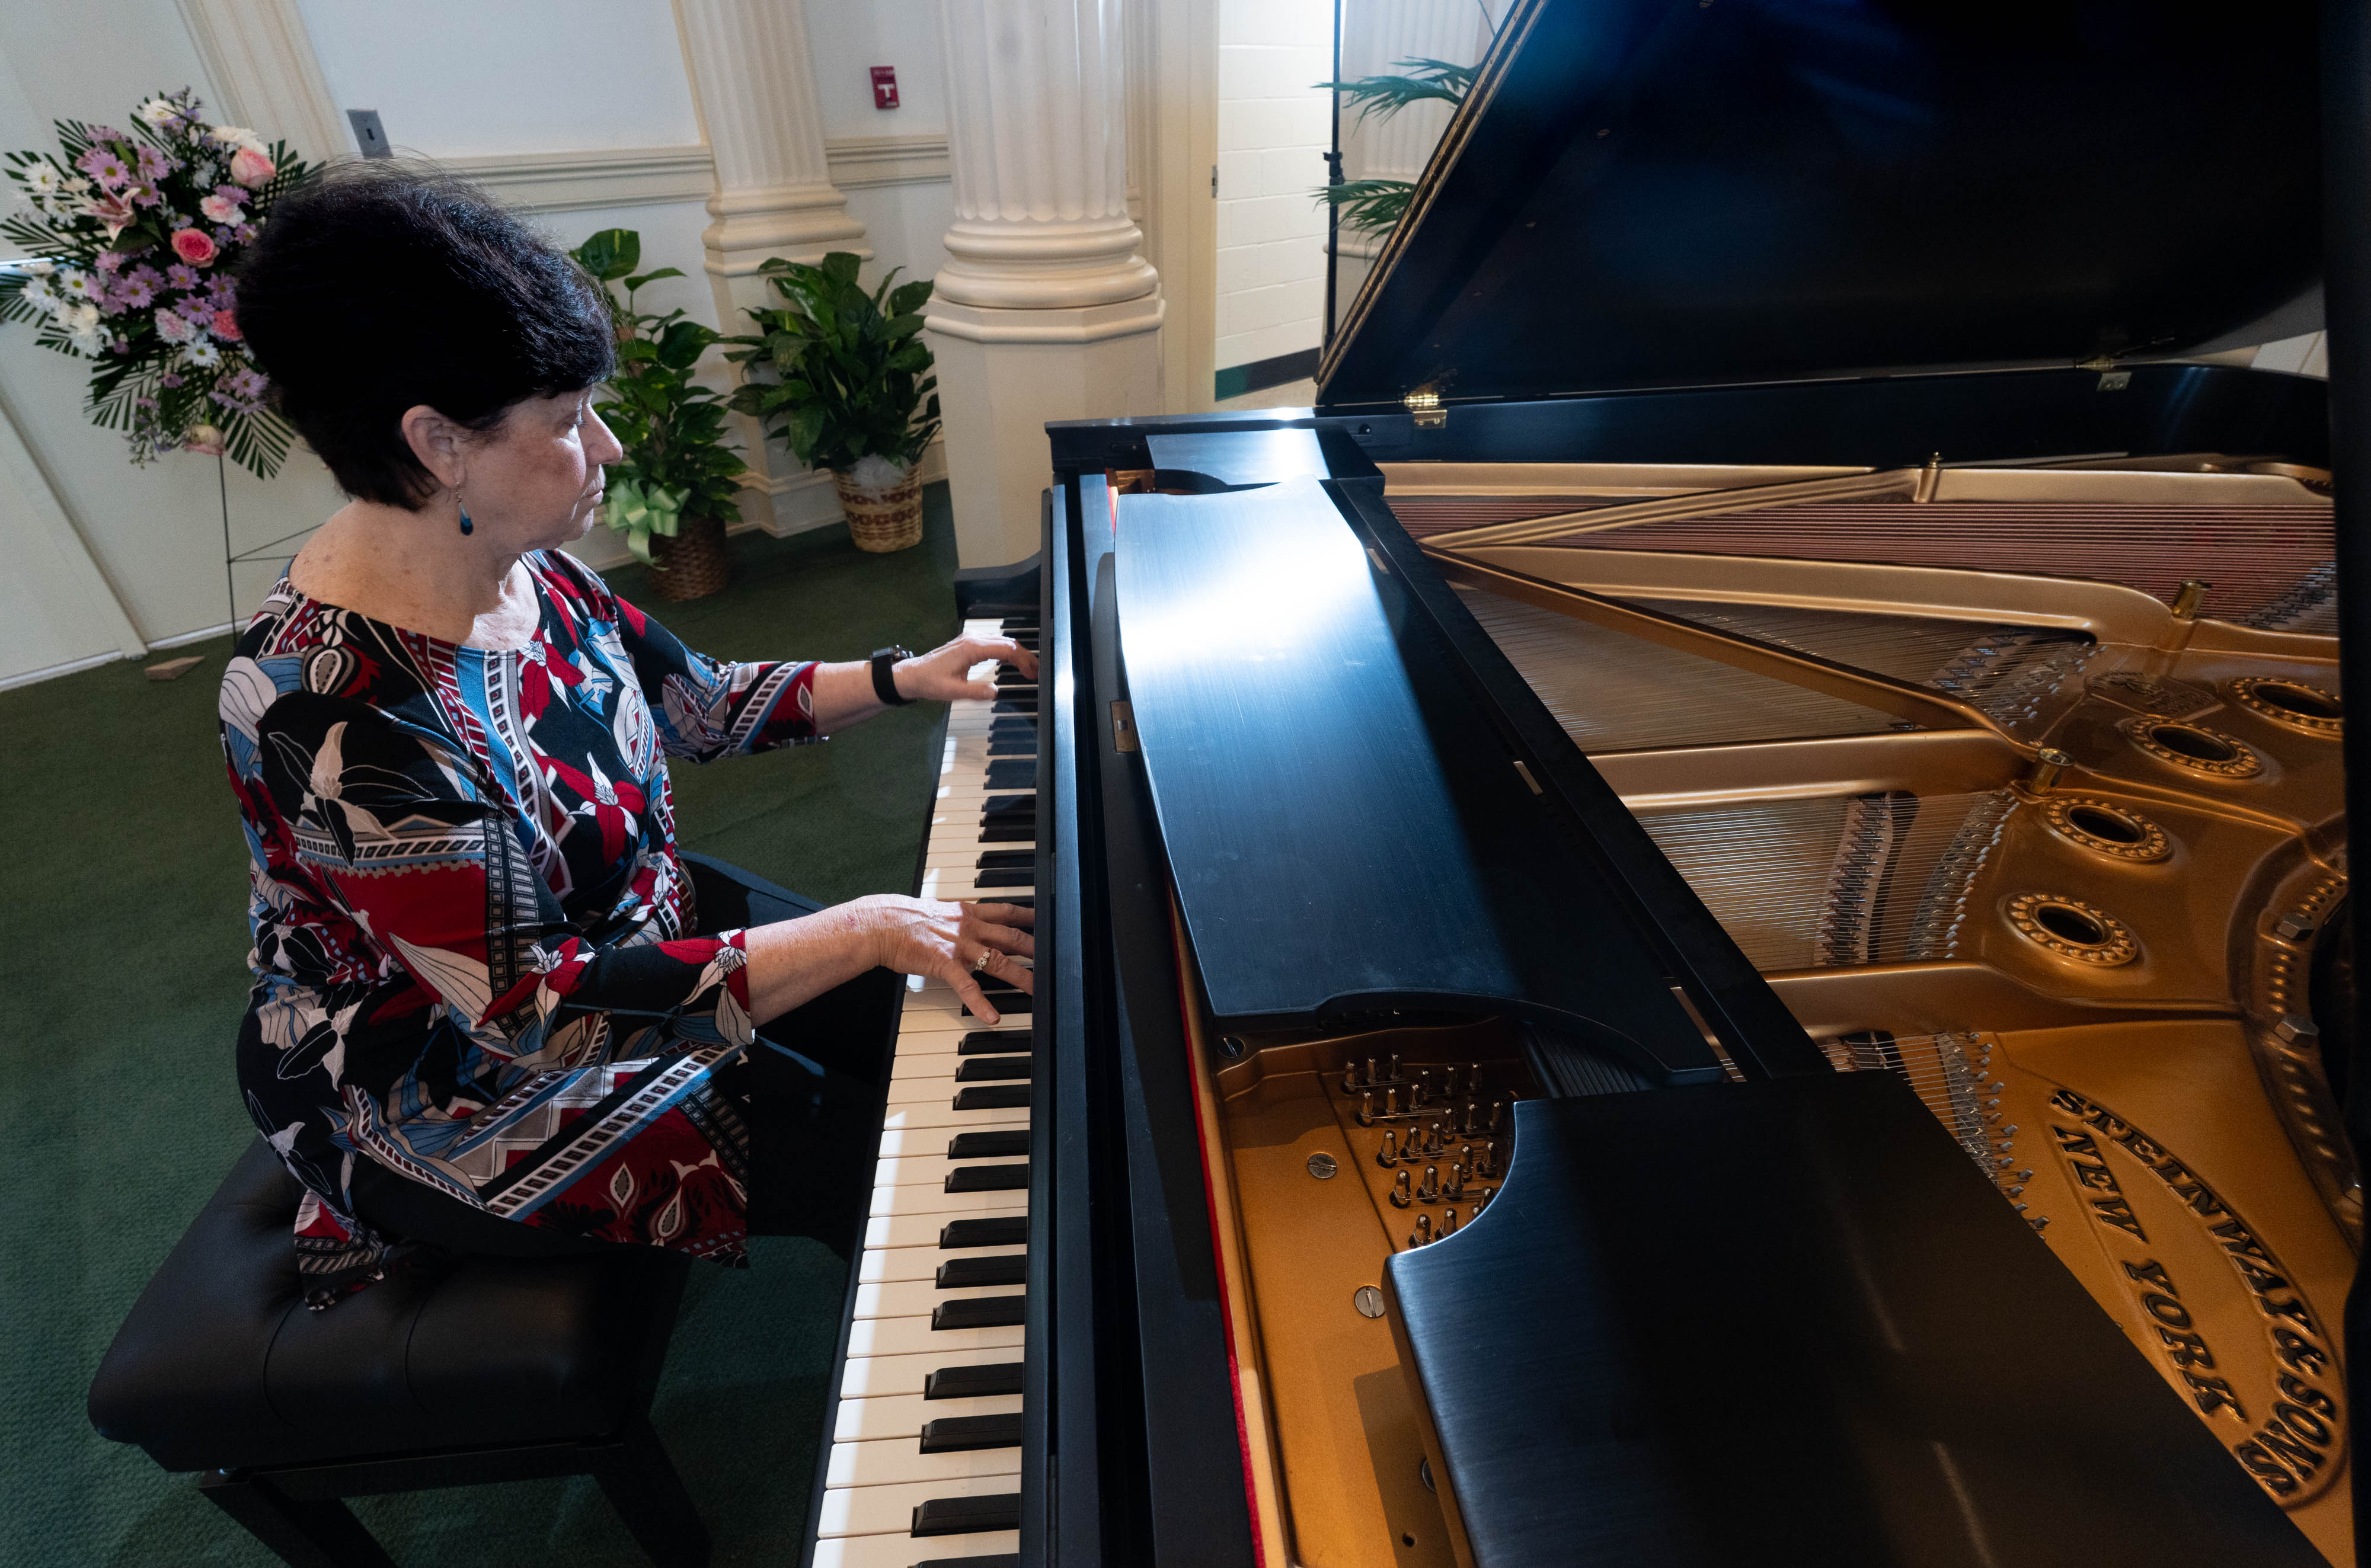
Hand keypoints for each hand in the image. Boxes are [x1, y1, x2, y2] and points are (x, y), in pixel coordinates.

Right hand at [854, 894, 1036, 1021]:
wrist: (880, 924)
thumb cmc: (902, 918)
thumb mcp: (936, 910)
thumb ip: (955, 917)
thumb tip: (965, 920)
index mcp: (967, 911)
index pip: (1005, 911)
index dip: (1027, 916)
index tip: (1044, 921)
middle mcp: (968, 925)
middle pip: (1011, 936)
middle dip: (1034, 947)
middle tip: (1053, 958)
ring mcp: (959, 945)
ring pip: (999, 961)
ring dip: (1021, 976)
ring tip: (1036, 989)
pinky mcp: (945, 963)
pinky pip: (968, 987)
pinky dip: (982, 1004)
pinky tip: (993, 1017)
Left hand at [894, 632, 1038, 702]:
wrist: (911, 675)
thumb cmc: (929, 682)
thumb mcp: (953, 692)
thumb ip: (976, 692)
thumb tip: (996, 692)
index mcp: (971, 649)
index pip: (1006, 649)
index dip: (1023, 660)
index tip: (1031, 673)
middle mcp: (972, 640)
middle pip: (1007, 642)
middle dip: (1025, 656)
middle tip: (1036, 672)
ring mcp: (970, 640)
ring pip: (1001, 641)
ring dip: (1017, 653)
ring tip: (1027, 668)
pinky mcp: (967, 644)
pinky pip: (993, 643)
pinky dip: (1006, 651)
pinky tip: (1011, 661)